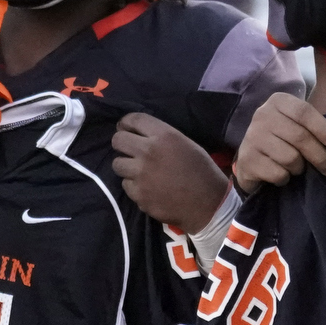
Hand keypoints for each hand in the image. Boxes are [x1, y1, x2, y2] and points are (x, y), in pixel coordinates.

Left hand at [112, 112, 228, 230]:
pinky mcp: (138, 195)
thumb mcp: (187, 144)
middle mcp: (148, 152)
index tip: (125, 128)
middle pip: (118, 140)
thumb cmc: (202, 171)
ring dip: (126, 165)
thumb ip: (162, 137)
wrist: (209, 205)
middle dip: (122, 143)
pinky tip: (147, 187)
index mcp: (164, 136)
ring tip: (138, 170)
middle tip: (129, 150)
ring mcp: (141, 175)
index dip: (125, 123)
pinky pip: (126, 185)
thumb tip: (140, 135)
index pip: (133, 120)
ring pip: (117, 164)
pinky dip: (134, 185)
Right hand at [233, 93, 325, 192]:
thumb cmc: (282, 140)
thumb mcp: (297, 124)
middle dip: (320, 156)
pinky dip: (285, 178)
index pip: (304, 112)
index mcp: (278, 102)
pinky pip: (278, 173)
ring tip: (296, 167)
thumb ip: (313, 127)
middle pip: (300, 136)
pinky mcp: (247, 160)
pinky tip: (281, 174)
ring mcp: (252, 137)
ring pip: (290, 158)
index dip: (323, 128)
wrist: (251, 159)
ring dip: (299, 168)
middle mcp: (262, 115)